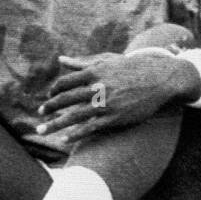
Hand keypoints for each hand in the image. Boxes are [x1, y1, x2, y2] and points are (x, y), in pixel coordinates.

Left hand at [37, 52, 193, 143]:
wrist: (161, 79)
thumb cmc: (132, 68)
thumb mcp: (107, 61)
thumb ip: (82, 62)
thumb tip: (61, 59)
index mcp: (93, 72)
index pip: (64, 83)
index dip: (54, 90)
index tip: (49, 96)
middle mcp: (97, 88)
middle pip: (65, 100)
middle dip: (49, 108)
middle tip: (39, 114)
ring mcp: (106, 104)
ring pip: (74, 116)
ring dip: (55, 124)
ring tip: (41, 131)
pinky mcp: (115, 118)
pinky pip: (90, 128)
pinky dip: (75, 134)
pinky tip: (65, 139)